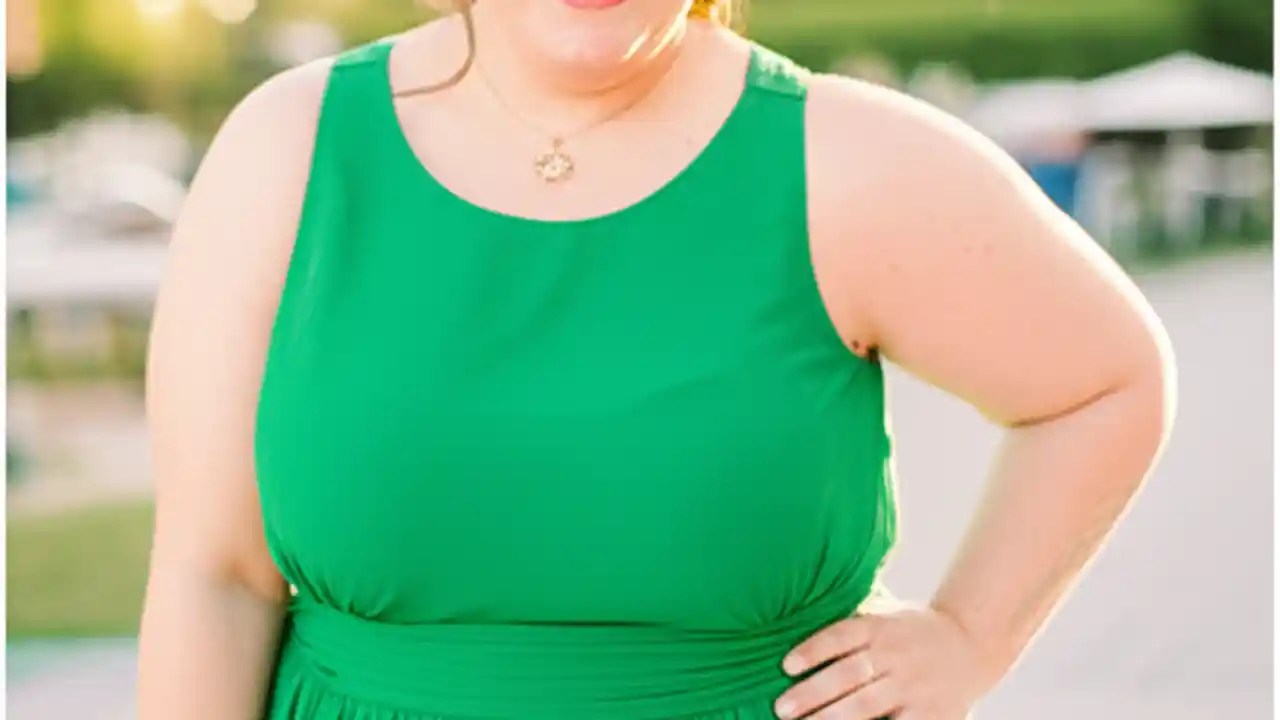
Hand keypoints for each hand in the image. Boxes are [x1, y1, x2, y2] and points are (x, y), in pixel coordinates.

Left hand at [772, 602, 999, 719]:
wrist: (972, 643)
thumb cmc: (912, 631)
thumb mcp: (885, 614)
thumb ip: (852, 621)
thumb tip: (798, 611)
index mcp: (881, 627)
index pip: (841, 635)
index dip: (813, 650)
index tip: (786, 666)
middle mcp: (896, 655)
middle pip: (848, 675)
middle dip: (812, 694)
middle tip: (781, 708)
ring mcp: (914, 686)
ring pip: (867, 706)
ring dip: (831, 718)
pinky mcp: (932, 714)